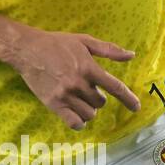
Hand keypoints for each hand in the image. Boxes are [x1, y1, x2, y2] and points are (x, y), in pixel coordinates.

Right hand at [9, 29, 140, 131]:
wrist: (27, 50)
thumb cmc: (57, 43)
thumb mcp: (84, 41)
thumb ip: (109, 50)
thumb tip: (131, 55)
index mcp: (89, 67)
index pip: (115, 87)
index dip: (128, 99)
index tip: (136, 107)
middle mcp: (79, 83)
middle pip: (100, 102)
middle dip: (97, 97)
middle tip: (85, 88)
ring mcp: (65, 95)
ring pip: (90, 114)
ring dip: (89, 109)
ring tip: (79, 99)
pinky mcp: (54, 104)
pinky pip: (75, 123)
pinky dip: (79, 122)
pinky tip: (76, 114)